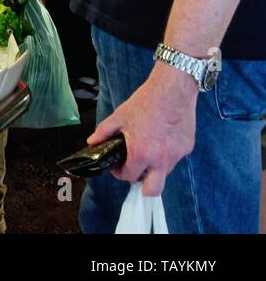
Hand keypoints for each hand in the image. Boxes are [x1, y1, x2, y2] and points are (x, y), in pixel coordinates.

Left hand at [88, 64, 197, 196]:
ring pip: (165, 173)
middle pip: (153, 190)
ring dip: (154, 168)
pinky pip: (174, 159)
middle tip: (135, 170)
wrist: (173, 90)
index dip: (120, 173)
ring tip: (147, 149)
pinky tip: (160, 138)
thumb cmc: (145, 102)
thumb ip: (104, 132)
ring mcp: (177, 155)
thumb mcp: (119, 116)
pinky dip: (166, 155)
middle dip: (142, 186)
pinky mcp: (187, 148)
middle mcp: (161, 159)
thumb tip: (92, 142)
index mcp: (142, 153)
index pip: (130, 177)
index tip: (118, 166)